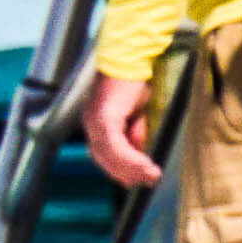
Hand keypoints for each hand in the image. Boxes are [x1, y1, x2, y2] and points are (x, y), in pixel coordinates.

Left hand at [90, 69, 165, 189]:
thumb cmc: (133, 82)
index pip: (101, 154)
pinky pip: (116, 146)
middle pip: (103, 158)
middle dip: (124, 174)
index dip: (117, 170)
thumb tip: (138, 151)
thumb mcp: (134, 113)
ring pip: (109, 155)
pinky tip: (146, 165)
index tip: (133, 182)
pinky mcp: (104, 117)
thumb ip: (132, 131)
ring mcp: (95, 121)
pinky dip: (131, 158)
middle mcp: (90, 123)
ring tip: (151, 176)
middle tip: (145, 183)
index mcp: (94, 123)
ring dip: (131, 169)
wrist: (130, 59)